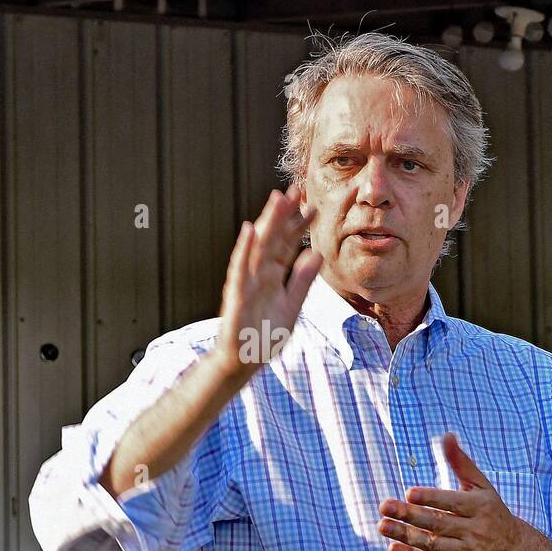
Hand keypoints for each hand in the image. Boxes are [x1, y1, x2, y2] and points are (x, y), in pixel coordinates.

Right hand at [213, 185, 321, 382]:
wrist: (244, 361)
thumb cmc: (265, 335)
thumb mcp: (291, 306)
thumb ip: (302, 281)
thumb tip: (316, 254)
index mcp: (273, 276)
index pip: (287, 245)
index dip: (299, 226)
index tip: (312, 206)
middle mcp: (260, 274)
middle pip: (273, 239)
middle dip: (284, 215)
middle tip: (296, 189)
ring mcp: (247, 282)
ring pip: (259, 247)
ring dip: (267, 223)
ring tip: (276, 200)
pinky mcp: (236, 294)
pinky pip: (240, 269)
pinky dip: (244, 249)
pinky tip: (250, 230)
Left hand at [377, 433, 535, 550]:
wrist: (511, 547)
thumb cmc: (489, 509)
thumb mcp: (480, 484)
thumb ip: (461, 462)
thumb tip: (446, 435)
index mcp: (480, 506)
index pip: (452, 503)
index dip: (430, 498)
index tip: (409, 493)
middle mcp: (475, 530)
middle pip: (438, 523)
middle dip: (410, 515)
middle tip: (384, 507)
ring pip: (433, 544)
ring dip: (406, 537)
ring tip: (383, 526)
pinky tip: (394, 549)